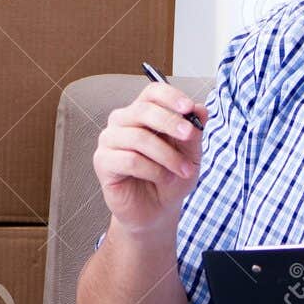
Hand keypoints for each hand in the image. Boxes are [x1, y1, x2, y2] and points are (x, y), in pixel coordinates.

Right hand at [93, 81, 209, 235]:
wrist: (158, 210)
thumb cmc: (171, 178)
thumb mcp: (190, 155)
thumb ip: (194, 133)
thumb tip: (201, 109)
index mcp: (142, 113)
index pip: (152, 92)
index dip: (170, 96)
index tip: (189, 108)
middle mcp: (122, 122)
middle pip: (143, 110)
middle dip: (171, 122)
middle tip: (191, 135)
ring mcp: (109, 140)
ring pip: (138, 138)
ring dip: (167, 155)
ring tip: (184, 171)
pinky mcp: (102, 162)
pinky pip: (129, 160)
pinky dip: (153, 170)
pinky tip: (164, 179)